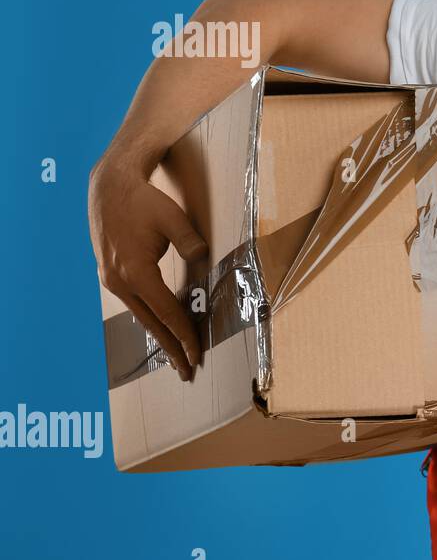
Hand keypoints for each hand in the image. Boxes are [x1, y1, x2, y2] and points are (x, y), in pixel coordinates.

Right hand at [88, 157, 207, 379]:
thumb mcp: (172, 218)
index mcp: (136, 272)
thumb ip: (190, 241)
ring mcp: (112, 281)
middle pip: (152, 324)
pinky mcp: (111, 276)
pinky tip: (160, 330)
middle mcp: (120, 282)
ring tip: (175, 358)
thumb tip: (205, 258)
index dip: (184, 335)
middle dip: (171, 349)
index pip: (167, 313)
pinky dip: (150, 320)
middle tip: (187, 372)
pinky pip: (135, 305)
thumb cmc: (143, 201)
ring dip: (160, 338)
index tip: (197, 355)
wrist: (109, 187)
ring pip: (141, 317)